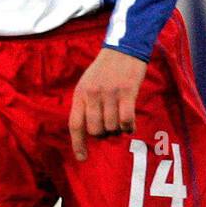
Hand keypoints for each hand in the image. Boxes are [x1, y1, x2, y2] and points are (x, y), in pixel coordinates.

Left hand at [68, 47, 146, 161]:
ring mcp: (110, 93)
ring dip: (117, 130)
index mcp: (80, 94)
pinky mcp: (127, 92)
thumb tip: (89, 130)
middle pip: (95, 130)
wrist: (124, 48)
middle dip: (103, 135)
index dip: (78, 144)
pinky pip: (126, 120)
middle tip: (110, 129)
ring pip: (111, 126)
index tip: (82, 158)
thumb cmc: (105, 69)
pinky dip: (129, 127)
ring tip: (121, 124)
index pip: (75, 124)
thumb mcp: (87, 83)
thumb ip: (85, 104)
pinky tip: (130, 125)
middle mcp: (93, 95)